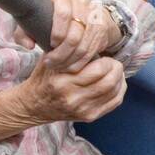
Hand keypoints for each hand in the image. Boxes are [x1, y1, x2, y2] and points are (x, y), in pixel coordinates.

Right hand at [8, 54, 126, 125]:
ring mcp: (82, 109)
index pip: (98, 70)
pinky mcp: (88, 117)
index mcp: (62, 81)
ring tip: (115, 71)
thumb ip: (68, 50)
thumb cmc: (43, 79)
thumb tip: (89, 38)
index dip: (107, 61)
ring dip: (120, 79)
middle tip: (114, 63)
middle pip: (109, 82)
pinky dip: (120, 90)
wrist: (34, 105)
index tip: (104, 56)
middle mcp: (73, 97)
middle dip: (116, 69)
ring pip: (114, 92)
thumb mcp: (50, 60)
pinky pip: (114, 103)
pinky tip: (116, 83)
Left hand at [16, 0, 119, 72]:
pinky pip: (91, 50)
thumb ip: (24, 32)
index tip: (50, 44)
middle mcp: (82, 2)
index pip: (64, 13)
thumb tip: (29, 45)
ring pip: (84, 44)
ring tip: (59, 66)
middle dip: (62, 53)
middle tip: (51, 62)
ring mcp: (94, 15)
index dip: (57, 32)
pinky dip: (80, 62)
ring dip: (70, 60)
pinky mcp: (102, 28)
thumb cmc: (53, 17)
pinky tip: (70, 67)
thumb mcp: (37, 19)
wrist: (82, 12)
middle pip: (75, 33)